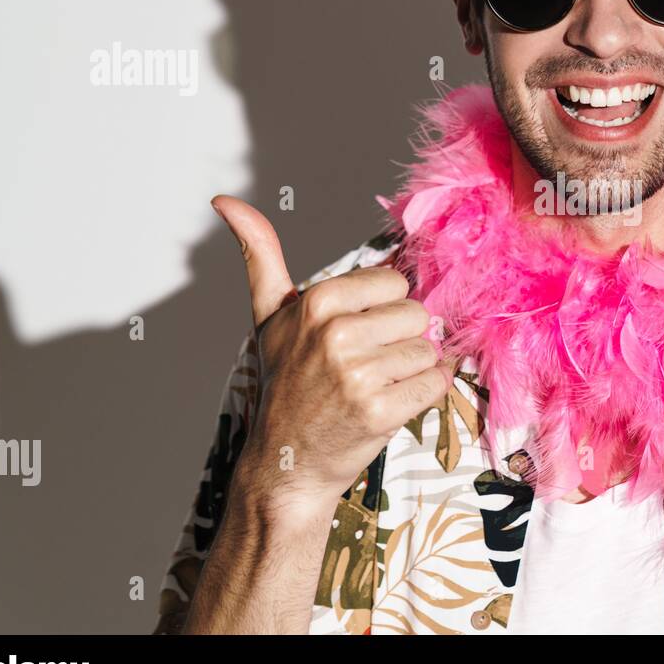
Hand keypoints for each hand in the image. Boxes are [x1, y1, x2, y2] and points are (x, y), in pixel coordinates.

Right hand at [211, 195, 449, 519]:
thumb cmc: (285, 384)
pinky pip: (436, 384)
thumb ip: (260, 254)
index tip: (355, 333)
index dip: (383, 309)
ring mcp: (357, 376)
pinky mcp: (380, 413)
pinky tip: (390, 404)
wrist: (287, 462)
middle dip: (401, 340)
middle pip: (418, 315)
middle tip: (366, 365)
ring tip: (375, 386)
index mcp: (315, 303)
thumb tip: (226, 201)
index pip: (394, 282)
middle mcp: (335, 335)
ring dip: (412, 371)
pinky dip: (423, 395)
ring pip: (429, 351)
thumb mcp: (269, 315)